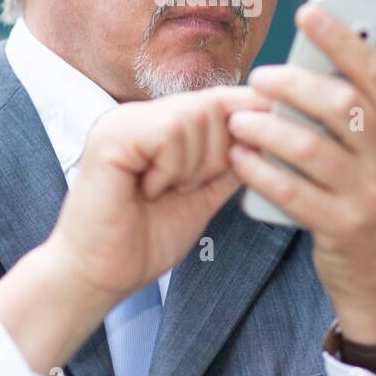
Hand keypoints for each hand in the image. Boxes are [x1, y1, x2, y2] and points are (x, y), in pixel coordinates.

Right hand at [46, 85, 271, 305]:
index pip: (213, 100)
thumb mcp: (202, 197)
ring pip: (192, 117)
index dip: (245, 109)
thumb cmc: (143, 241)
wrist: (99, 275)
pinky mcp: (110, 137)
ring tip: (162, 191)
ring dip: (191, 166)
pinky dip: (169, 169)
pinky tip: (147, 190)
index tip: (275, 120)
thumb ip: (229, 166)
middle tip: (184, 188)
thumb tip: (270, 139)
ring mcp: (121, 122)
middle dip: (214, 155)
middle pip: (210, 106)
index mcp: (156, 125)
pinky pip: (168, 134)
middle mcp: (138, 115)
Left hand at [226, 3, 375, 344]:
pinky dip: (261, 171)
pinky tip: (240, 158)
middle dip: (294, 83)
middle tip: (260, 75)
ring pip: (311, 148)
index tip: (308, 11)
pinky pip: (292, 191)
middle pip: (341, 105)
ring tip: (239, 118)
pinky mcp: (342, 227)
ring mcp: (370, 194)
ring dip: (268, 127)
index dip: (342, 37)